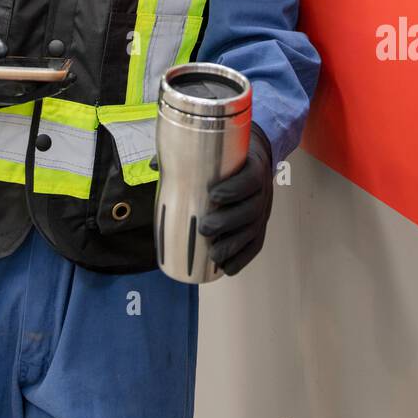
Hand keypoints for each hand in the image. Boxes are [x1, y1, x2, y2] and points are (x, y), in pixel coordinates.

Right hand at [0, 15, 75, 108]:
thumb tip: (2, 50)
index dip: (13, 84)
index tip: (33, 80)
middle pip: (13, 96)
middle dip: (40, 87)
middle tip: (64, 77)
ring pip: (20, 98)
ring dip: (44, 89)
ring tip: (67, 78)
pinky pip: (21, 96)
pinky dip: (39, 88)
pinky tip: (57, 81)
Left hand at [198, 125, 273, 275]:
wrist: (257, 161)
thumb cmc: (231, 158)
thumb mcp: (218, 150)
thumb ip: (187, 156)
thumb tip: (155, 165)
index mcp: (254, 168)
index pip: (251, 179)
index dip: (235, 188)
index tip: (213, 194)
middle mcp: (262, 192)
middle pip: (251, 210)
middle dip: (228, 222)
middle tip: (205, 228)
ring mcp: (263, 212)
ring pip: (253, 231)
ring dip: (233, 245)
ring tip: (213, 253)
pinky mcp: (261, 228)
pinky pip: (255, 246)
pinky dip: (241, 259)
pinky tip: (226, 267)